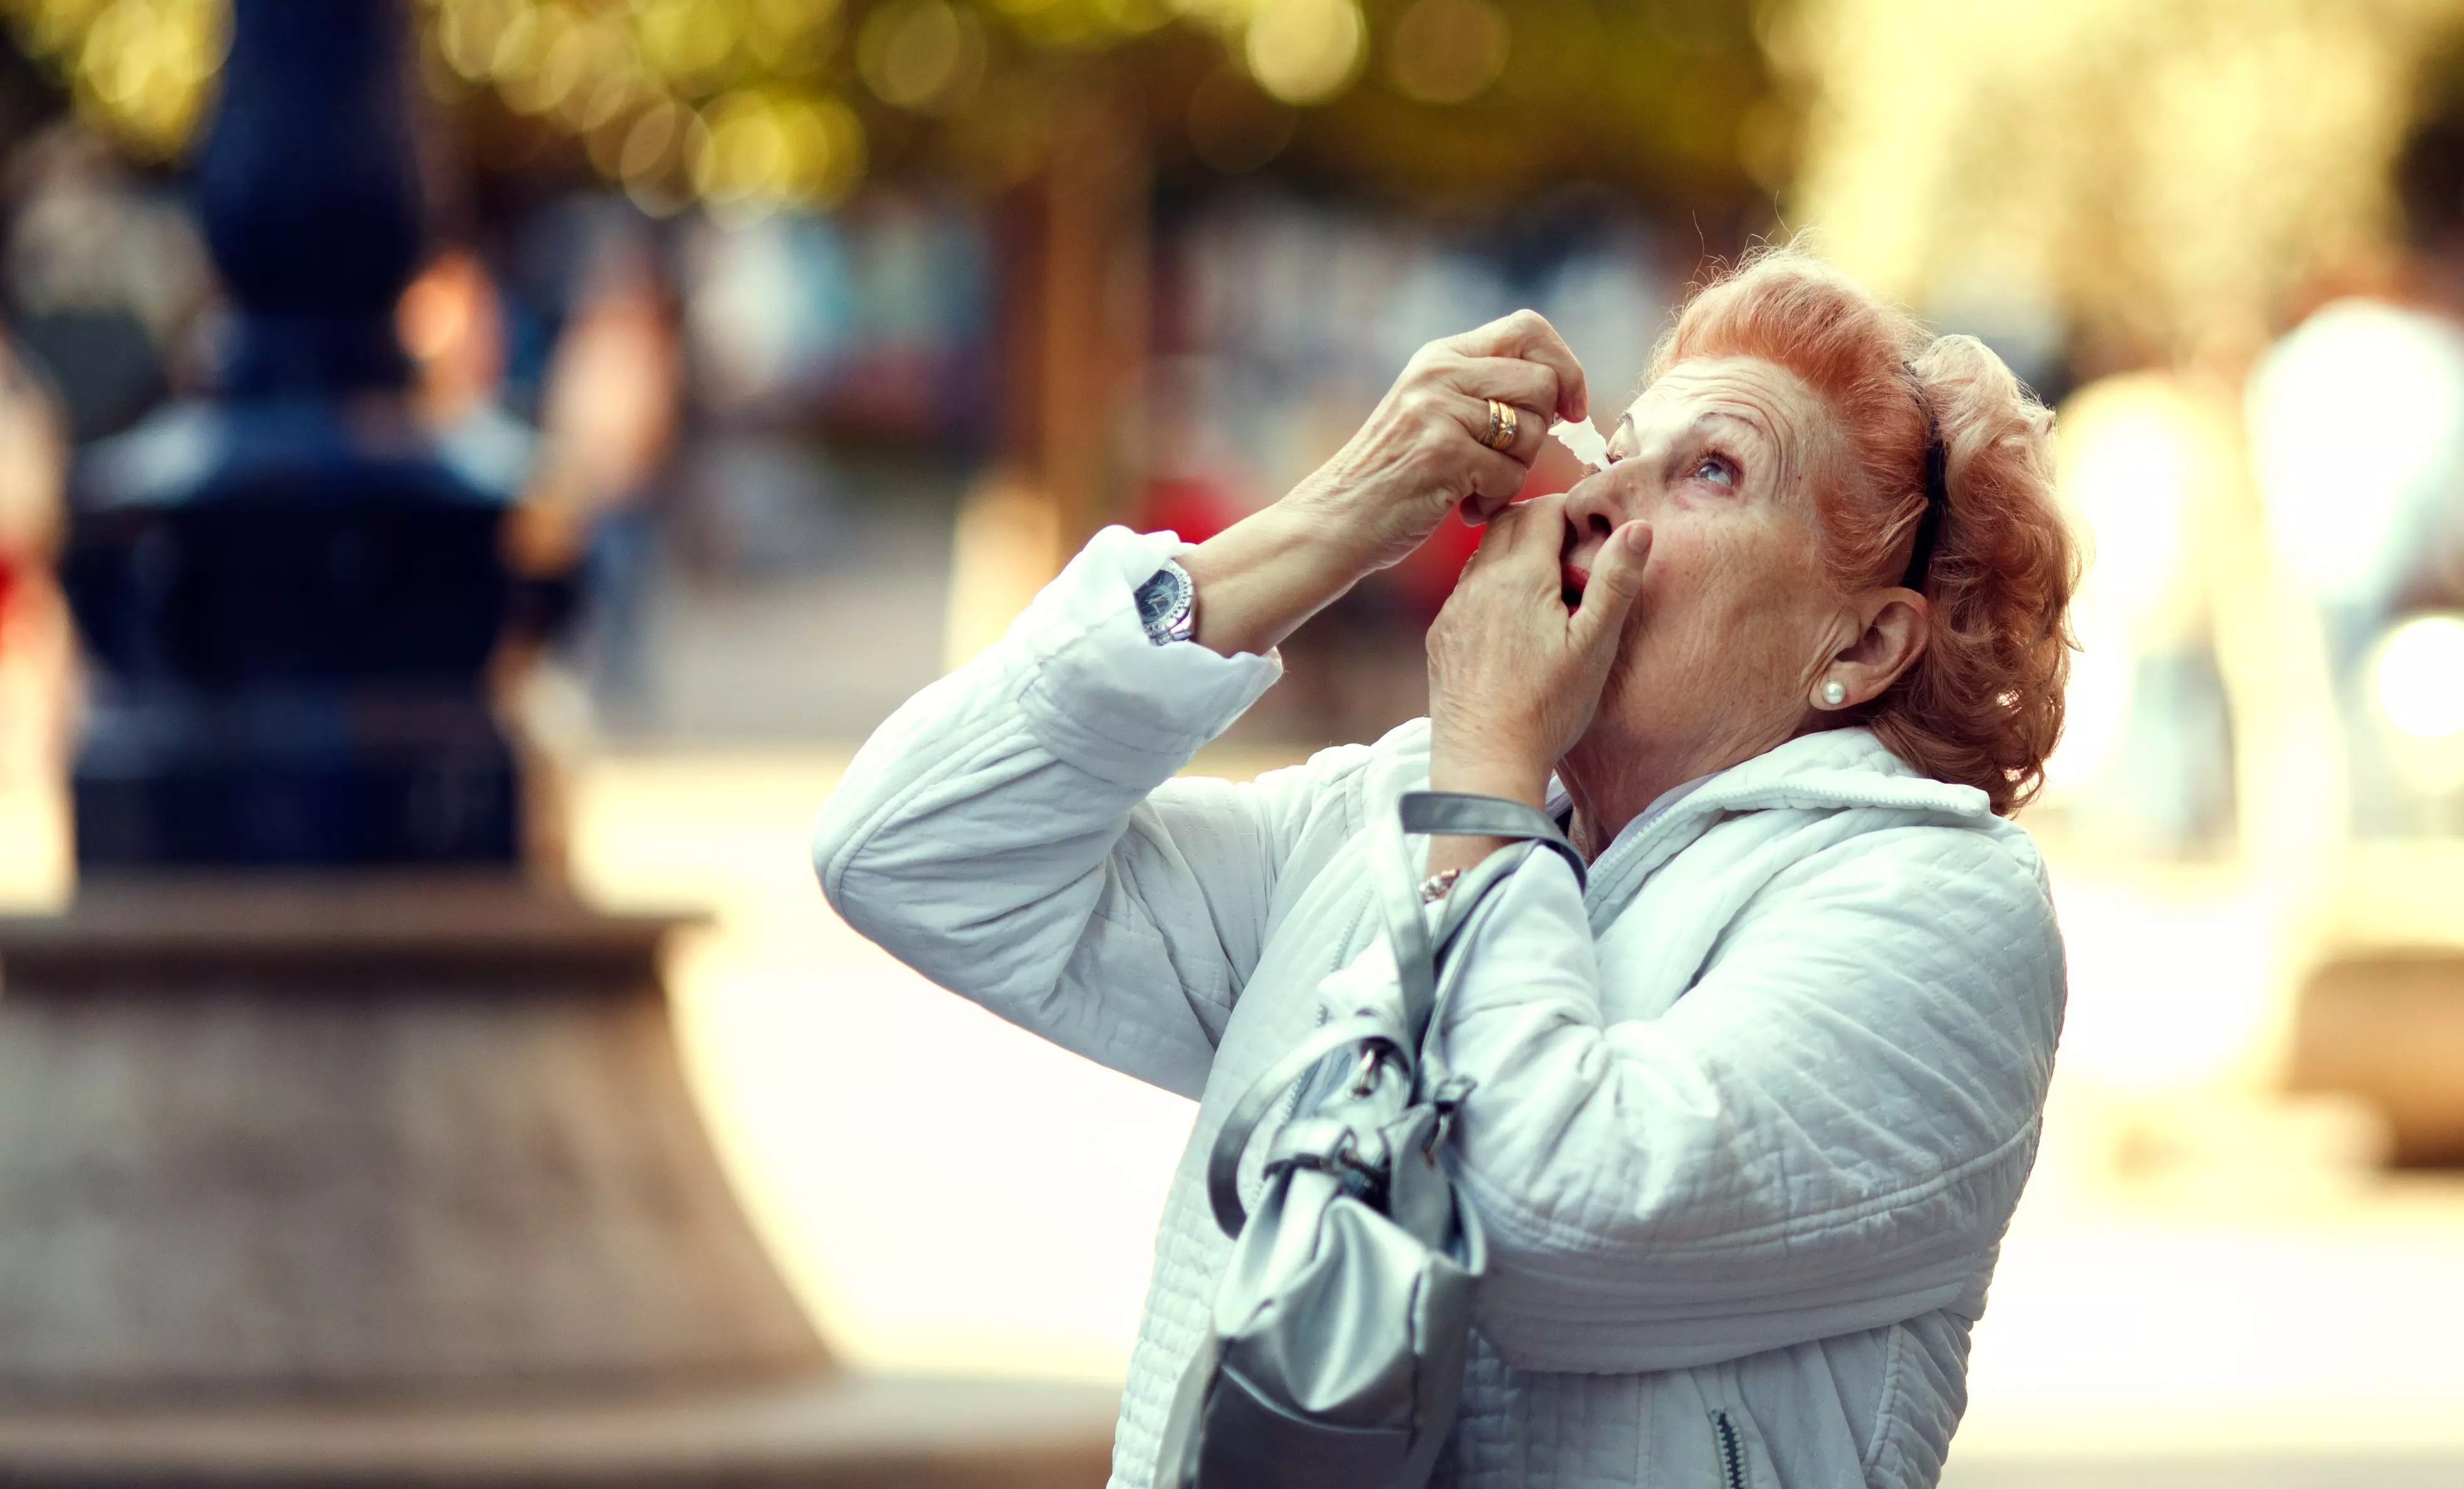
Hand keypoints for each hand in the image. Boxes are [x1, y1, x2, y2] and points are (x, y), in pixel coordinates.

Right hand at [1181, 309, 1586, 656]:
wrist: (1336, 520)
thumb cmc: (1394, 477)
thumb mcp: (1431, 411)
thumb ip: (1483, 388)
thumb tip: (1562, 387)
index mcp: (1441, 355)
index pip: (1529, 328)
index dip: (1565, 365)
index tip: (1571, 408)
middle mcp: (1439, 371)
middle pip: (1542, 382)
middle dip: (1539, 434)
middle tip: (1503, 463)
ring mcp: (1439, 409)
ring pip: (1532, 432)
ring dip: (1516, 472)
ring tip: (1473, 487)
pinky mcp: (1442, 451)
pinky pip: (1510, 476)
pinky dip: (1494, 501)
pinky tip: (1462, 508)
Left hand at [1425, 493, 1649, 808]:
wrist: (1485, 762)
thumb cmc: (1548, 708)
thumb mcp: (1595, 645)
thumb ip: (1616, 581)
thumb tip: (1638, 527)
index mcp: (1518, 576)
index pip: (1543, 508)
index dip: (1572, 512)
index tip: (1593, 534)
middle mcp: (1477, 583)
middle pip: (1509, 522)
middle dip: (1544, 524)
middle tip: (1576, 555)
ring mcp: (1453, 609)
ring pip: (1484, 554)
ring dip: (1516, 555)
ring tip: (1549, 592)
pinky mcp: (1441, 636)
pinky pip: (1466, 591)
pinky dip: (1492, 588)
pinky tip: (1516, 624)